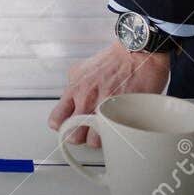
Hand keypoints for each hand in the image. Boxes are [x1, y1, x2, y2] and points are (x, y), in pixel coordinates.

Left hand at [48, 40, 170, 147]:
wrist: (136, 53)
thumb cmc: (113, 61)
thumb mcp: (83, 70)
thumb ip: (74, 88)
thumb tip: (70, 103)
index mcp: (74, 89)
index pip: (57, 121)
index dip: (63, 128)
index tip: (70, 128)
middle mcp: (86, 99)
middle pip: (74, 136)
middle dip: (81, 137)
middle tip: (89, 132)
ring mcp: (104, 107)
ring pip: (94, 141)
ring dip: (100, 139)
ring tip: (106, 131)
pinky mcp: (123, 112)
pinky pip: (113, 135)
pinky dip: (115, 136)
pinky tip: (118, 129)